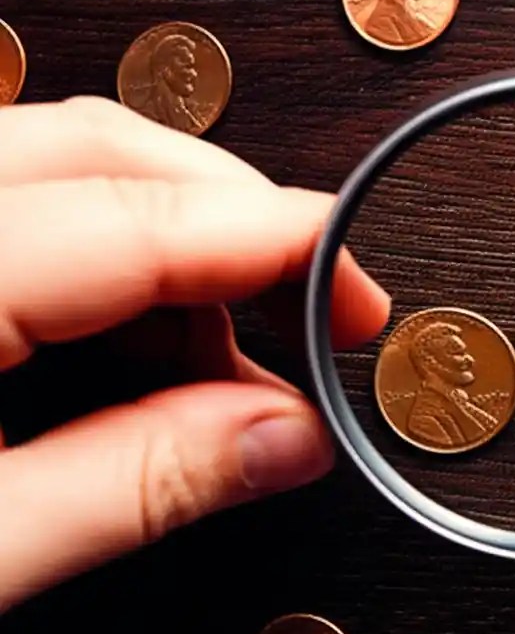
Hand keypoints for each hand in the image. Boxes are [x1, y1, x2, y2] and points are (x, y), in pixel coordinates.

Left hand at [0, 97, 389, 611]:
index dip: (281, 239)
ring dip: (175, 242)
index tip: (362, 289)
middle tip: (323, 304)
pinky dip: (109, 264)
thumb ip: (137, 485)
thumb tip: (288, 439)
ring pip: (67, 165)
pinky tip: (145, 347)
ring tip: (233, 361)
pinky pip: (27, 210)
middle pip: (109, 148)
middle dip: (239, 217)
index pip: (143, 216)